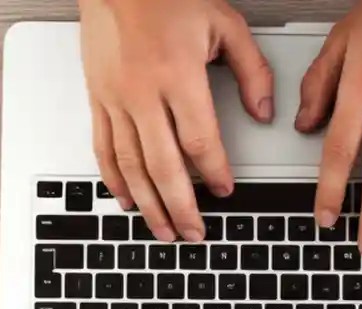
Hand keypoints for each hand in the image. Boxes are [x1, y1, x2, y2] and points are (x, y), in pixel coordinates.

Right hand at [79, 0, 273, 242]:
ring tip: (164, 230)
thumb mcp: (224, 22)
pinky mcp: (97, 98)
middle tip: (195, 233)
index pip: (199, 140)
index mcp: (178, 74)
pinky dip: (115, 180)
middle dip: (181, 206)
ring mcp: (115, 98)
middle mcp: (143, 91)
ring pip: (131, 165)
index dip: (215, 173)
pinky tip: (127, 200)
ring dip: (148, 204)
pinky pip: (104, 148)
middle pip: (163, 165)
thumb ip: (251, 70)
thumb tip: (263, 111)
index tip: (225, 191)